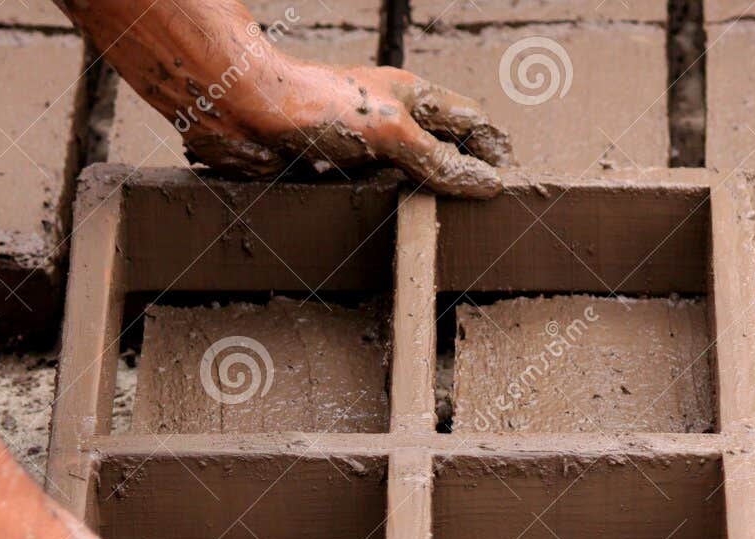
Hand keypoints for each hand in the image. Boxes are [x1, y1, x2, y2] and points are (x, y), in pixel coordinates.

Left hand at [182, 53, 511, 196]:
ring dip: (426, 197)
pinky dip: (388, 208)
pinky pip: (371, 192)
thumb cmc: (314, 104)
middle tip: (485, 210)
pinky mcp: (334, 167)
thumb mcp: (391, 133)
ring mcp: (362, 143)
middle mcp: (389, 117)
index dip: (492, 148)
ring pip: (407, 172)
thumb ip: (439, 161)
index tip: (510, 180)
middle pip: (442, 147)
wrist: (244, 112)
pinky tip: (394, 227)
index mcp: (412, 96)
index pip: (469, 121)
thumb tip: (484, 184)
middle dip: (465, 174)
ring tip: (449, 226)